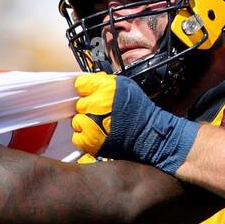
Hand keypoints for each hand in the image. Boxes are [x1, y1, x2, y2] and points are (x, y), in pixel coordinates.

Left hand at [70, 73, 200, 172]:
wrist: (148, 135)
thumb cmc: (140, 112)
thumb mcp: (126, 86)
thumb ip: (105, 82)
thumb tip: (91, 82)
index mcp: (104, 88)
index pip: (80, 84)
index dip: (86, 90)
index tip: (91, 95)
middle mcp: (95, 105)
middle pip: (79, 103)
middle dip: (87, 107)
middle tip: (100, 113)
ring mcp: (90, 124)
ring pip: (76, 120)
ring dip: (85, 123)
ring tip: (100, 125)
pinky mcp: (89, 141)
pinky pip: (77, 137)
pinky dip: (85, 138)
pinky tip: (98, 135)